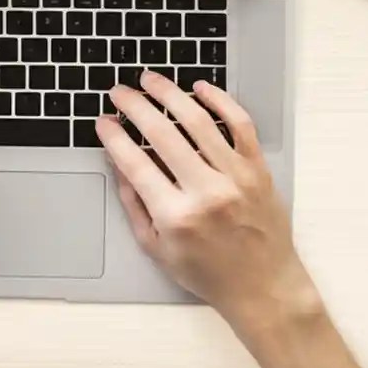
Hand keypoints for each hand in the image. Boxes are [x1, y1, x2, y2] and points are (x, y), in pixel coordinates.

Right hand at [96, 71, 318, 329]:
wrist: (263, 286)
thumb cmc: (209, 273)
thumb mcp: (157, 249)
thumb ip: (134, 205)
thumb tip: (119, 165)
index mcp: (176, 216)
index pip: (135, 163)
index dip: (114, 137)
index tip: (103, 122)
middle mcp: (206, 192)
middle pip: (162, 134)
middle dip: (135, 107)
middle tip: (120, 92)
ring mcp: (236, 177)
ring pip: (199, 121)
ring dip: (170, 94)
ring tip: (151, 80)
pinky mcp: (258, 169)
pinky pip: (240, 124)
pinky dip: (220, 101)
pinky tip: (199, 89)